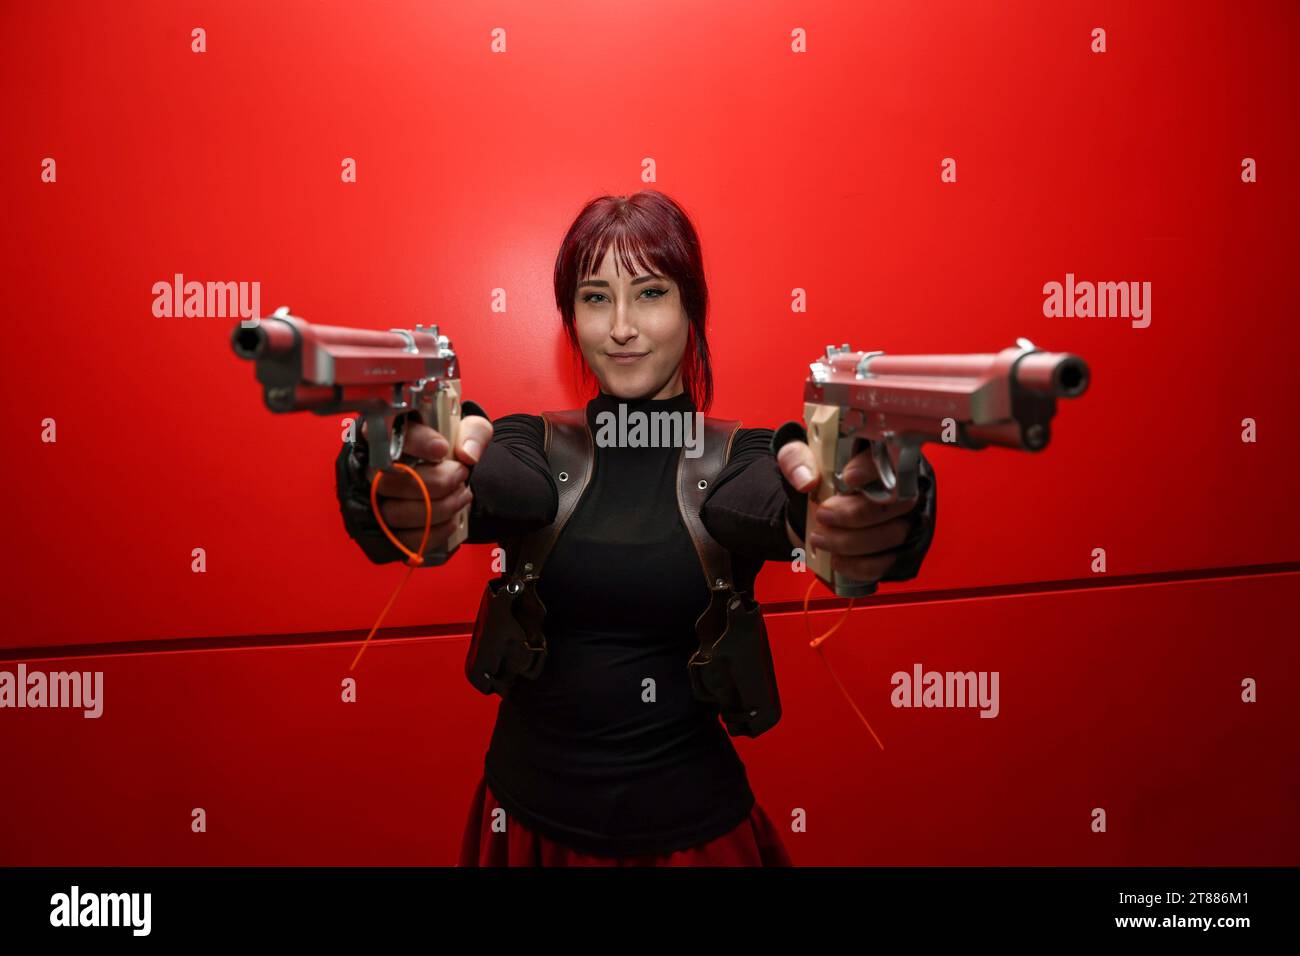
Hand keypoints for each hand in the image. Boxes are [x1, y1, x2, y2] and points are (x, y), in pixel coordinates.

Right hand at [360, 415, 493, 554]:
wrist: (452, 476)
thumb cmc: (453, 450)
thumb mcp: (469, 431)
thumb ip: (474, 434)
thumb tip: (467, 454)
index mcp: (390, 434)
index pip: (388, 433)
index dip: (415, 443)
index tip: (442, 449)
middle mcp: (372, 467)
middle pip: (389, 481)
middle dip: (436, 482)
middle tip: (460, 476)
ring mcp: (374, 501)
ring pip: (395, 513)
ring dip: (439, 509)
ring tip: (461, 496)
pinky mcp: (384, 530)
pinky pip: (402, 540)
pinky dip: (433, 533)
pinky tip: (451, 519)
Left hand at [775, 439, 917, 582]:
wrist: (811, 510)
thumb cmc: (814, 479)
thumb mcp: (797, 460)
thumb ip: (796, 460)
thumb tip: (807, 480)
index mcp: (880, 457)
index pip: (894, 456)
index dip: (875, 469)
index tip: (848, 478)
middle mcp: (899, 488)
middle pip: (899, 501)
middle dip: (856, 514)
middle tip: (824, 515)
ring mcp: (902, 521)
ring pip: (894, 534)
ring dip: (851, 542)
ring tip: (820, 538)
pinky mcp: (895, 551)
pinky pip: (887, 563)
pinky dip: (859, 566)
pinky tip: (837, 559)